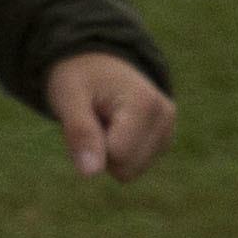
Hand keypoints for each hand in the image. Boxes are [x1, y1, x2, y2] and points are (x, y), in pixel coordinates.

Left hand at [45, 50, 175, 181]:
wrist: (95, 63)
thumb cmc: (79, 78)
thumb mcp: (69, 98)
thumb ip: (80, 132)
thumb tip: (90, 174)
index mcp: (146, 103)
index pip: (118, 155)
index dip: (93, 143)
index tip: (89, 113)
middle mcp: (165, 118)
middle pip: (126, 169)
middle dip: (101, 150)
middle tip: (95, 118)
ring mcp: (168, 131)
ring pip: (130, 172)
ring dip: (108, 152)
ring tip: (104, 121)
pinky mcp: (163, 142)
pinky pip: (133, 168)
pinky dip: (118, 153)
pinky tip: (115, 127)